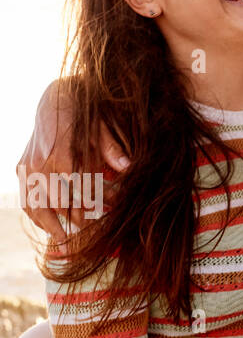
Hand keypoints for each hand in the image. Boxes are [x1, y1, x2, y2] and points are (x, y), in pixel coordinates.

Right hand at [17, 81, 127, 242]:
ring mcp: (27, 166)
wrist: (55, 97)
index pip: (81, 186)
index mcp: (63, 150)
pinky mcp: (20, 168)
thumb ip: (111, 146)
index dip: (97, 201)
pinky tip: (49, 226)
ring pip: (36, 205)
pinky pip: (26, 198)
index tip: (112, 209)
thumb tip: (127, 167)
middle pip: (59, 200)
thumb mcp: (102, 124)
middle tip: (95, 227)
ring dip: (51, 224)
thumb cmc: (84, 110)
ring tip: (66, 240)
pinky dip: (36, 215)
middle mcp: (41, 161)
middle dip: (78, 215)